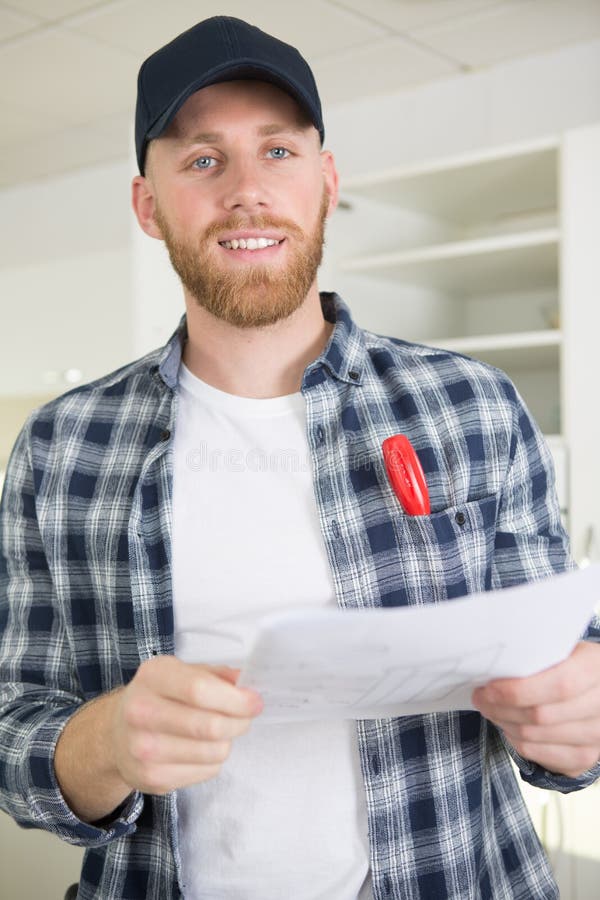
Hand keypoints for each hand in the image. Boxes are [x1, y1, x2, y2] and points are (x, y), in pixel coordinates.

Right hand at [108, 655, 262, 795]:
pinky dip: (214, 760)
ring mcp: (144, 749)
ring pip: (214, 752)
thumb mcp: (180, 671)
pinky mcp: (152, 778)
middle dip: (239, 722)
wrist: (116, 733)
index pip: (200, 690)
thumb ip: (215, 675)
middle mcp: (142, 712)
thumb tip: (246, 682)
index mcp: (152, 677)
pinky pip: (206, 772)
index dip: (235, 699)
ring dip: (227, 742)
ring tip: (219, 732)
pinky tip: (200, 749)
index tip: (254, 701)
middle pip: (210, 726)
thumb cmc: (158, 696)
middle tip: (245, 717)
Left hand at [472, 641, 599, 777]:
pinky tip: (507, 726)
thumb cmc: (569, 663)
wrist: (596, 689)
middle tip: (480, 698)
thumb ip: (537, 655)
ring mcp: (597, 736)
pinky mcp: (586, 758)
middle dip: (501, 708)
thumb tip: (494, 665)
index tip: (488, 687)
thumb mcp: (561, 649)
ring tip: (490, 709)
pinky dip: (515, 740)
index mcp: (596, 668)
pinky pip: (538, 754)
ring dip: (503, 723)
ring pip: (535, 736)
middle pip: (541, 715)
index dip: (518, 690)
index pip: (558, 685)